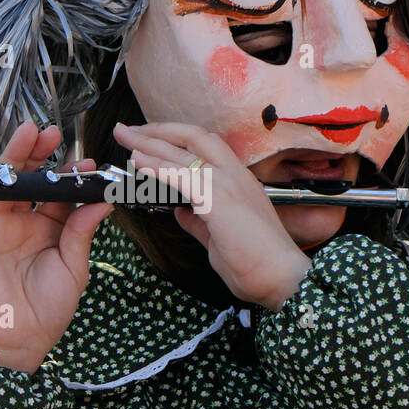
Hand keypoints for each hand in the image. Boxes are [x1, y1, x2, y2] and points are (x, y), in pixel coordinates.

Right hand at [0, 121, 113, 372]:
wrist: (19, 338)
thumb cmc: (50, 307)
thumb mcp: (74, 267)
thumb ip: (82, 231)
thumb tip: (104, 198)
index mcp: (52, 229)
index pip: (61, 193)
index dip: (72, 176)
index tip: (87, 162)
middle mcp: (24, 223)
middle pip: (32, 180)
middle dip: (42, 155)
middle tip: (54, 133)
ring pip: (3, 184)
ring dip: (13, 156)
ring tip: (27, 133)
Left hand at [113, 121, 310, 309]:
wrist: (283, 279)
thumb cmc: (258, 264)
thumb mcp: (219, 238)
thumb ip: (198, 222)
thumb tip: (180, 212)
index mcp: (237, 181)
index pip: (204, 147)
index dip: (174, 139)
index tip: (148, 140)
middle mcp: (235, 175)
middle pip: (193, 137)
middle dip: (157, 130)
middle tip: (128, 128)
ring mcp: (228, 183)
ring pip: (184, 151)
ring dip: (150, 142)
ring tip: (125, 136)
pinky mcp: (219, 198)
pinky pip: (181, 175)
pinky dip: (157, 166)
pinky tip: (138, 162)